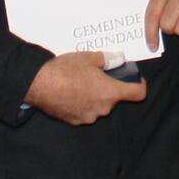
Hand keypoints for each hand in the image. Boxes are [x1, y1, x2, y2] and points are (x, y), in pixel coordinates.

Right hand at [24, 50, 147, 124]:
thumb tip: (119, 59)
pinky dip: (82, 104)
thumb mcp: (90, 57)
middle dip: (109, 88)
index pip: (138, 94)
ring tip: (80, 83)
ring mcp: (88, 117)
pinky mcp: (75, 121)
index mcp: (111, 92)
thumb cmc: (65, 69)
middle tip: (97, 75)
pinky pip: (85, 112)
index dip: (140, 86)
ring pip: (99, 106)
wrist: (38, 84)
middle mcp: (103, 108)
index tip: (136, 80)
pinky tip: (70, 93)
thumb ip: (109, 60)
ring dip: (95, 97)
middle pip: (115, 99)